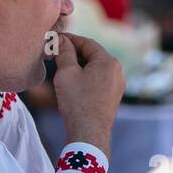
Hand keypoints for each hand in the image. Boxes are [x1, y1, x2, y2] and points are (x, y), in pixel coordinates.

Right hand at [52, 33, 123, 154]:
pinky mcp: (113, 97)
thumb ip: (64, 52)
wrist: (89, 133)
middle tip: (55, 54)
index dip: (69, 39)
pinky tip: (72, 83)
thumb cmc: (77, 102)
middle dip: (73, 53)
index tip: (55, 39)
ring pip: (95, 68)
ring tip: (61, 68)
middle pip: (92, 55)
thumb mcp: (66, 72)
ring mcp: (117, 85)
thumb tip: (60, 40)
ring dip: (79, 66)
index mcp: (108, 61)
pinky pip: (98, 81)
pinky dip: (85, 77)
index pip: (87, 43)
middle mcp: (117, 71)